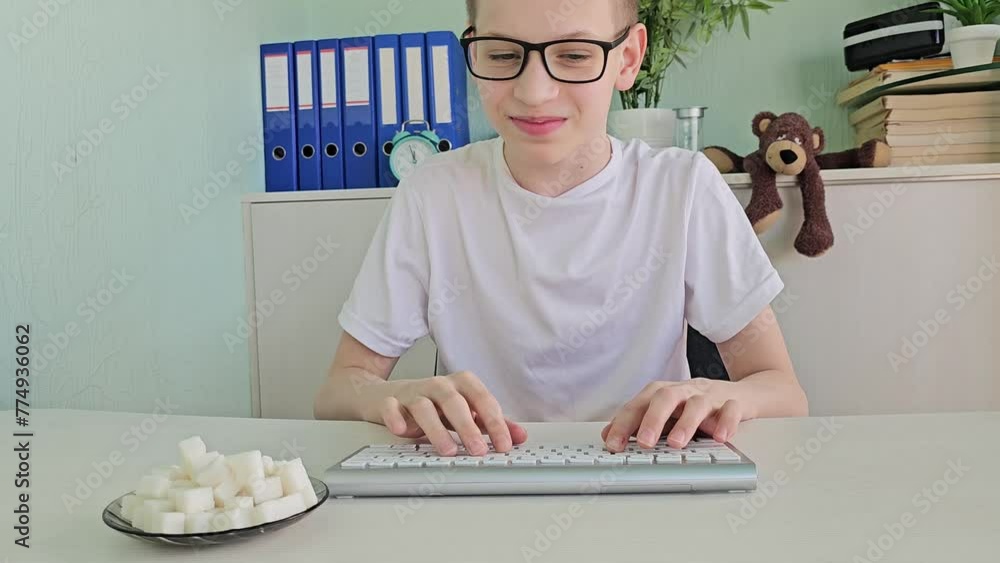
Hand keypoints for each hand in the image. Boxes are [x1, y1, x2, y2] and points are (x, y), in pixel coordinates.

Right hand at [377, 371, 527, 455]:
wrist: (387, 395)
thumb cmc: (432, 404)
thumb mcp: (464, 411)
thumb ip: (491, 423)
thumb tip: (519, 436)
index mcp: (460, 385)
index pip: (482, 400)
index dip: (495, 422)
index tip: (504, 444)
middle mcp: (438, 386)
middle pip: (454, 402)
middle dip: (468, 426)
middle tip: (479, 449)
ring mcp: (412, 393)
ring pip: (424, 406)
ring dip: (437, 429)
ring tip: (448, 449)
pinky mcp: (389, 402)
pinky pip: (391, 407)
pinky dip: (396, 417)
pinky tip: (403, 431)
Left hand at [601, 380, 746, 451]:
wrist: (741, 395)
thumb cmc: (695, 406)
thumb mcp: (666, 414)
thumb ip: (638, 423)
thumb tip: (608, 436)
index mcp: (663, 393)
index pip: (639, 404)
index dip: (624, 423)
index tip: (613, 443)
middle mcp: (684, 392)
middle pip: (665, 397)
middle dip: (653, 419)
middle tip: (645, 443)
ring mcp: (709, 397)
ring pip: (697, 404)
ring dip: (686, 423)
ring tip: (677, 444)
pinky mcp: (733, 404)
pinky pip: (731, 410)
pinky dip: (726, 422)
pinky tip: (720, 437)